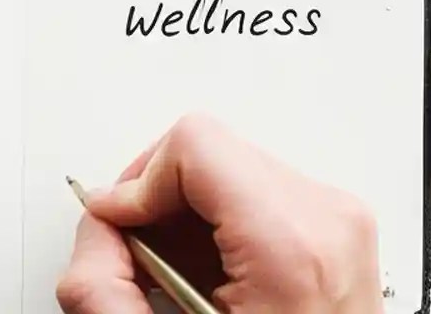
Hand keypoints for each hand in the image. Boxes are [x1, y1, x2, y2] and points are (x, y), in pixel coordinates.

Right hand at [56, 113, 383, 313]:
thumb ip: (104, 287)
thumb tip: (94, 232)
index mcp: (290, 246)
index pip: (194, 144)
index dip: (138, 184)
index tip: (120, 226)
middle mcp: (325, 218)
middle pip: (207, 151)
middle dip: (155, 203)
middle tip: (137, 262)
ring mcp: (336, 218)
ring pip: (226, 166)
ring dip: (182, 215)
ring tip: (176, 277)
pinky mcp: (333, 226)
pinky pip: (254, 190)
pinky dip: (213, 224)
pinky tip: (206, 275)